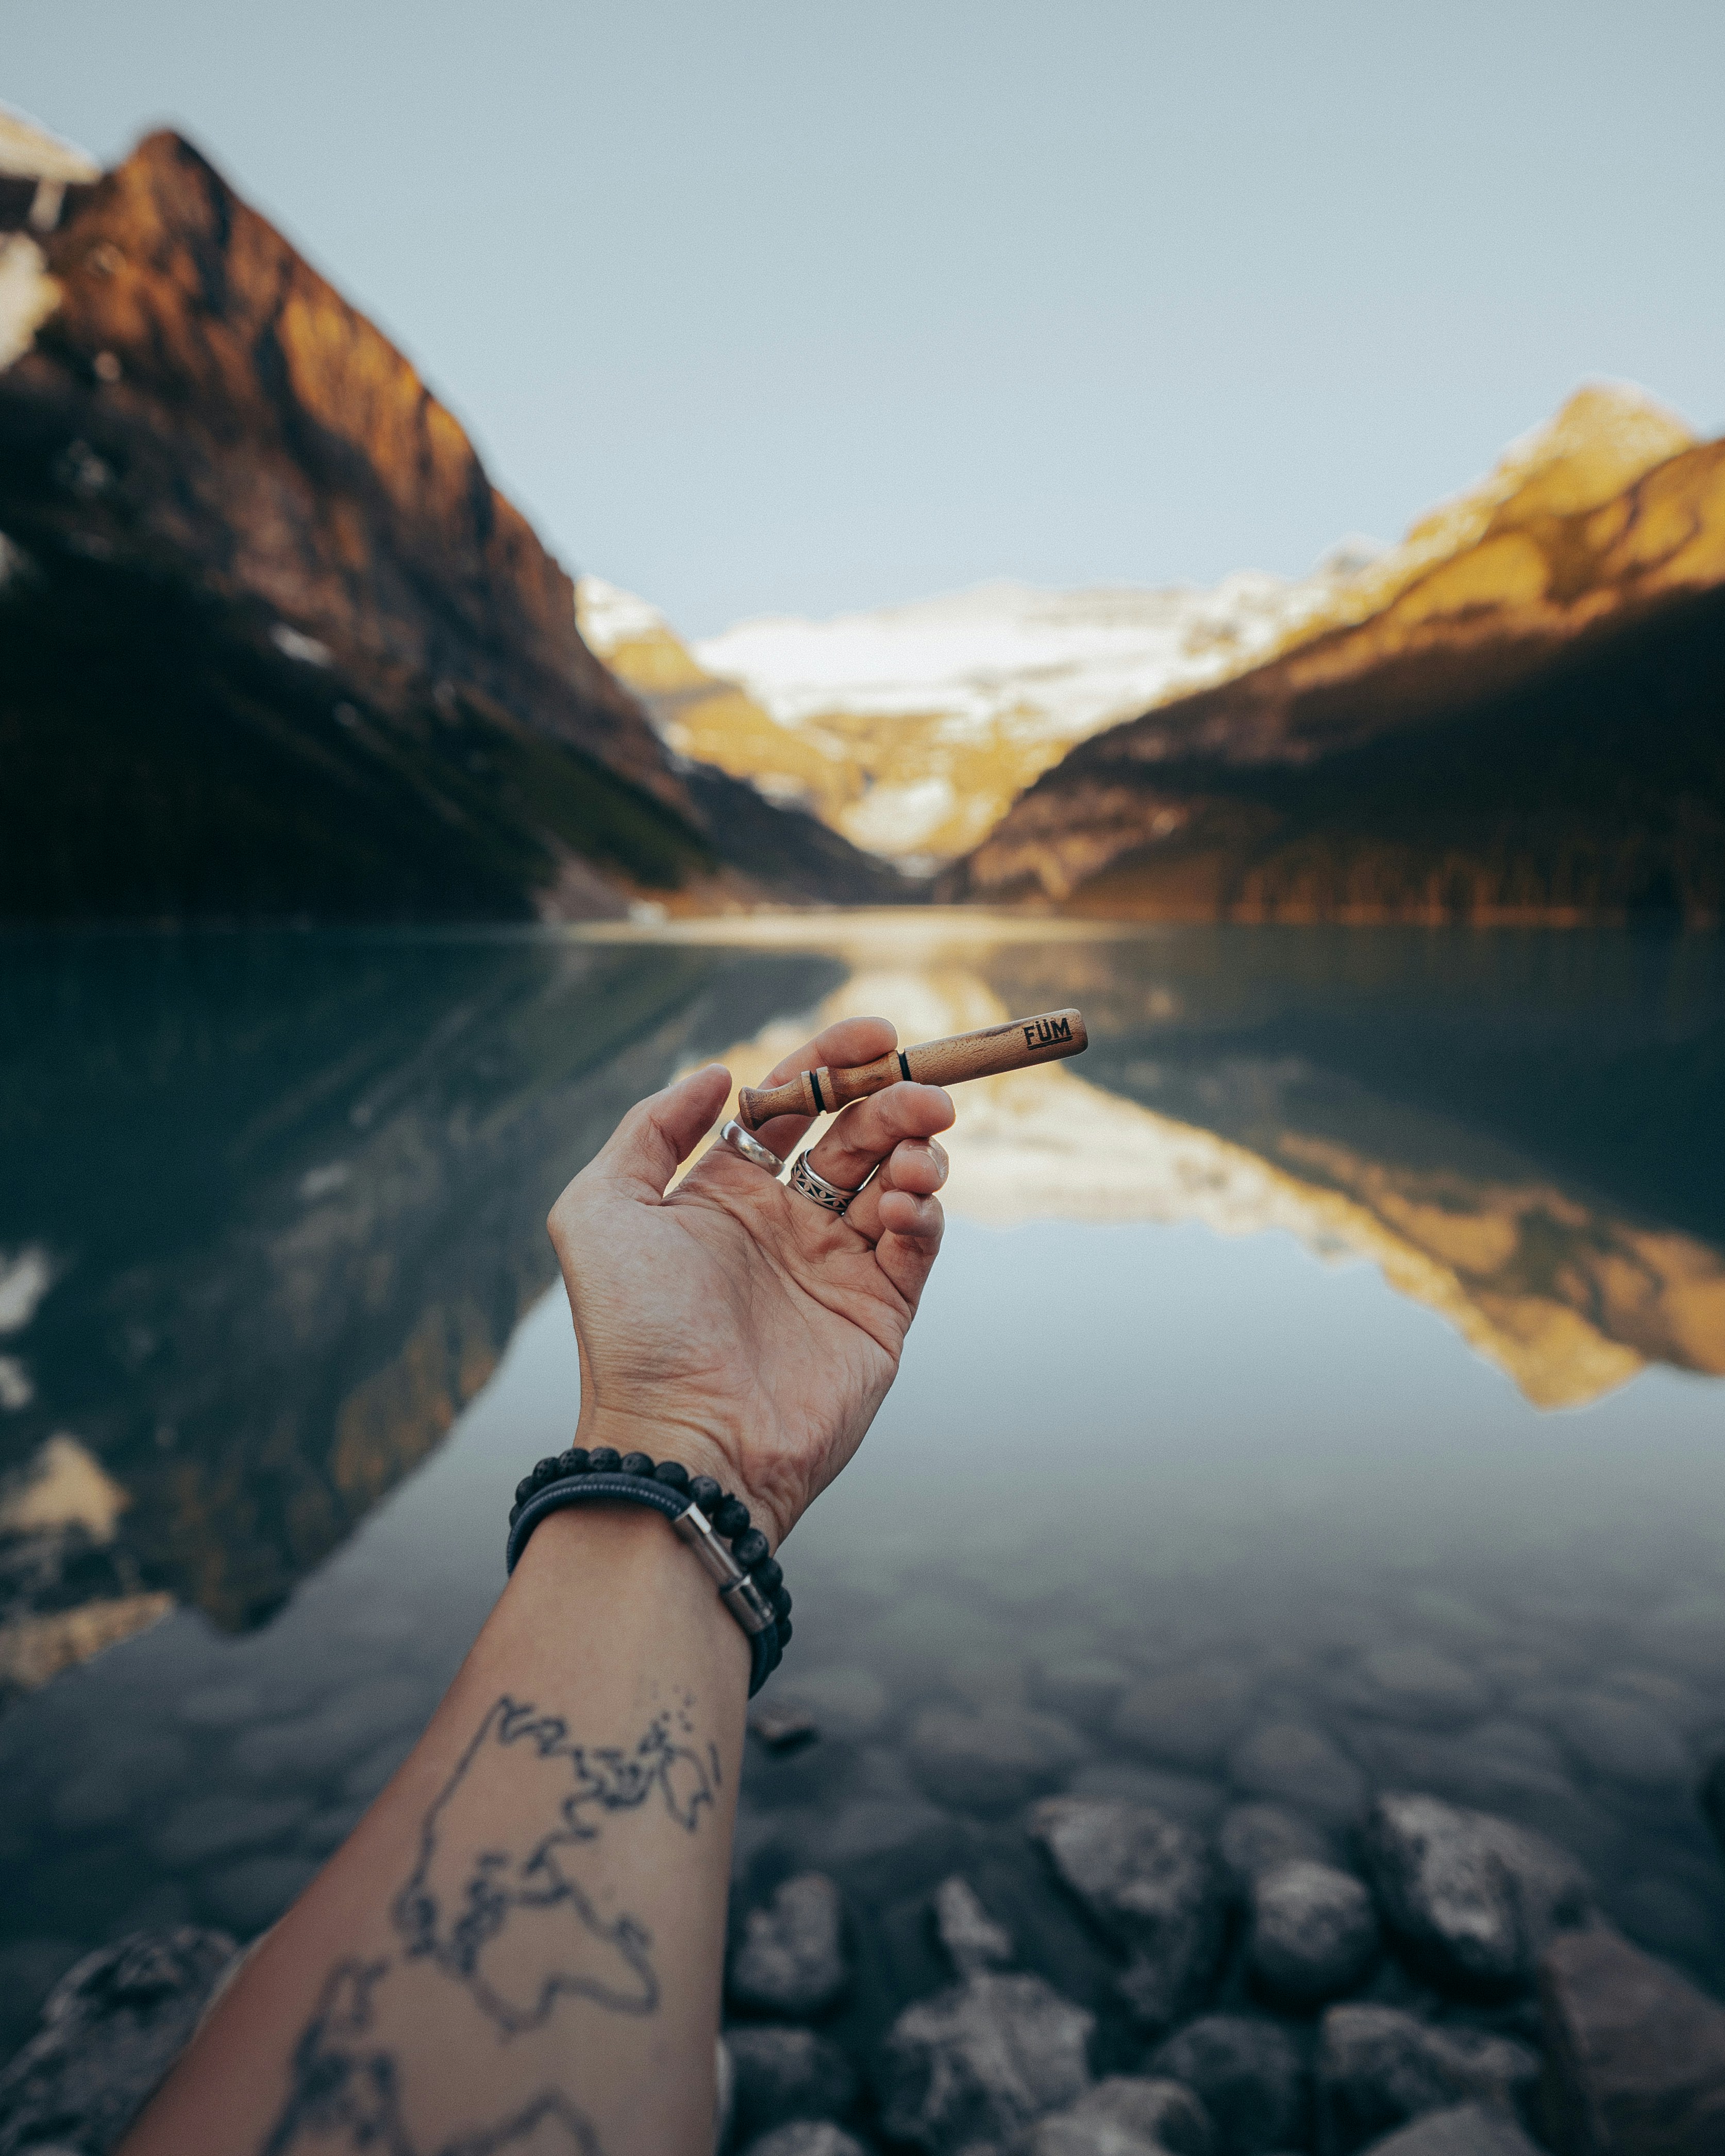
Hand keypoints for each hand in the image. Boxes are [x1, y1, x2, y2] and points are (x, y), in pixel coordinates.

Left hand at [546, 1016, 953, 1548]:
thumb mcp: (598, 1210)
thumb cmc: (633, 1333)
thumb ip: (649, 1129)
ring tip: (915, 1158)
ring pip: (896, 1183)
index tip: (875, 1033)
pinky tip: (906, 1207)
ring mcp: (833, 1270)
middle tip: (922, 1092)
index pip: (789, 1105)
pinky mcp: (878, 1316)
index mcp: (723, 1194)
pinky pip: (916, 1247)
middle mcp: (782, 1226)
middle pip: (853, 1134)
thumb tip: (715, 1076)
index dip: (830, 1062)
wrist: (685, 1446)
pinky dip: (924, 1214)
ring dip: (916, 1151)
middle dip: (891, 1101)